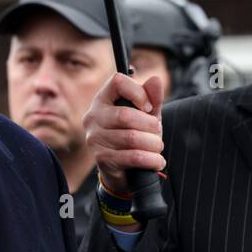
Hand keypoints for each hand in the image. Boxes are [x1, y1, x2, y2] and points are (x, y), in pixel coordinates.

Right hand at [84, 73, 165, 196]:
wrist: (124, 171)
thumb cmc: (135, 136)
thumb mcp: (146, 116)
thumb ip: (152, 98)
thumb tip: (155, 79)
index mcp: (102, 100)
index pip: (117, 82)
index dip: (138, 92)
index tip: (148, 107)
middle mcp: (93, 118)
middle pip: (126, 115)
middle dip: (150, 125)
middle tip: (157, 132)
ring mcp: (95, 139)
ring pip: (132, 138)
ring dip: (153, 144)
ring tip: (157, 147)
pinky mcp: (102, 159)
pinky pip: (133, 157)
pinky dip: (152, 160)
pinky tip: (157, 161)